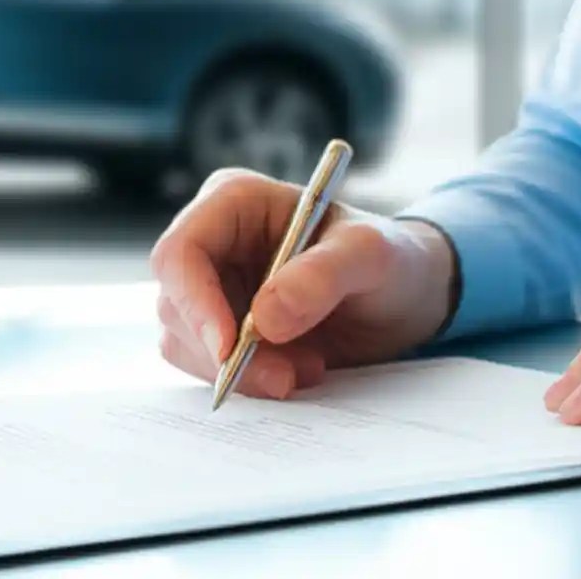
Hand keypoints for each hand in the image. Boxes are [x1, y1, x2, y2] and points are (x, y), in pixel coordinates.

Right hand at [150, 169, 454, 398]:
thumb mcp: (374, 255)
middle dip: (226, 351)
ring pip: (185, 343)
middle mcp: (213, 242)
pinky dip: (248, 380)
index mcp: (234, 202)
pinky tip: (298, 370)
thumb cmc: (389, 259)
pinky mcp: (220, 329)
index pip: (181, 251)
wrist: (403, 298)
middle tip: (288, 376)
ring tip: (310, 366)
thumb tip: (265, 317)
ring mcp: (212, 288)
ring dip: (243, 370)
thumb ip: (325, 275)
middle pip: (176, 305)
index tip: (229, 349)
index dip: (194, 301)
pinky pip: (207, 365)